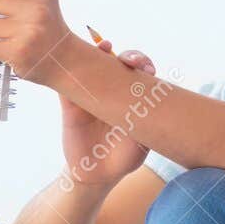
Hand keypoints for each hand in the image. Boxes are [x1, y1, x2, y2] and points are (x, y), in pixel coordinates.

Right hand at [60, 37, 156, 186]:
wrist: (97, 176)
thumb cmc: (124, 158)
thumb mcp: (142, 143)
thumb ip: (148, 126)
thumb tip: (158, 110)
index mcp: (130, 97)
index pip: (138, 72)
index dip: (144, 64)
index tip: (149, 70)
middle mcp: (111, 91)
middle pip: (118, 63)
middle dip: (128, 56)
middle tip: (132, 62)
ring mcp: (90, 95)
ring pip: (93, 65)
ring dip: (98, 52)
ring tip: (105, 47)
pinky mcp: (71, 105)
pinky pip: (66, 84)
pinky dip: (66, 68)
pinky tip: (69, 58)